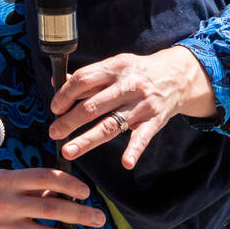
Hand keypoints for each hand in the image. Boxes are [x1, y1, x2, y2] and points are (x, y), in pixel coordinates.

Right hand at [0, 160, 106, 228]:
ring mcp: (2, 226)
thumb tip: (65, 193)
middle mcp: (7, 203)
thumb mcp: (10, 178)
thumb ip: (36, 187)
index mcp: (10, 180)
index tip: (86, 192)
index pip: (45, 178)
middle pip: (48, 209)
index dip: (68, 184)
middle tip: (99, 218)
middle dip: (78, 214)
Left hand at [49, 47, 217, 168]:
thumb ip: (89, 76)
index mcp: (115, 67)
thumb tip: (58, 81)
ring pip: (110, 124)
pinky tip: (126, 162)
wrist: (176, 76)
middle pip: (92, 106)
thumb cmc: (137, 72)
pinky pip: (143, 137)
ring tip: (69, 150)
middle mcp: (127, 85)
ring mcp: (141, 105)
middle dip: (69, 121)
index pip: (83, 80)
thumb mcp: (115, 66)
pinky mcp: (154, 120)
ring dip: (87, 140)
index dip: (65, 95)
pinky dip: (135, 150)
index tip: (55, 108)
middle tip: (53, 133)